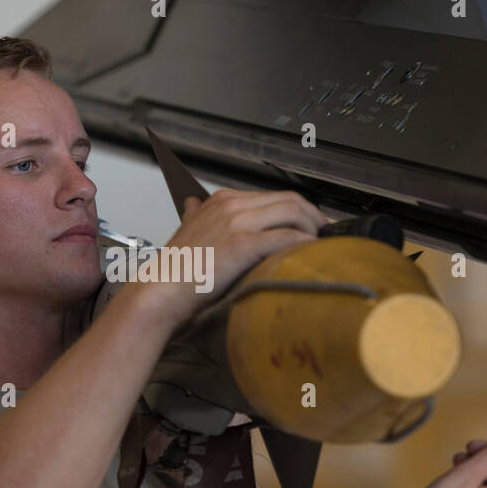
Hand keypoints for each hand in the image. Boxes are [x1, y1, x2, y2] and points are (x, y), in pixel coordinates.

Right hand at [140, 189, 328, 324]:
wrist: (160, 291)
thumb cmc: (175, 270)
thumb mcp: (185, 231)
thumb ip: (196, 216)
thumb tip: (194, 204)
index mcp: (220, 201)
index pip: (273, 196)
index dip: (299, 209)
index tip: (310, 224)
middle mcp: (230, 205)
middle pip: (289, 199)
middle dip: (314, 215)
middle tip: (326, 234)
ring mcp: (237, 222)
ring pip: (292, 212)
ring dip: (314, 228)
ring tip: (321, 245)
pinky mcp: (242, 243)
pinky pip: (286, 236)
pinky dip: (304, 243)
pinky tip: (310, 254)